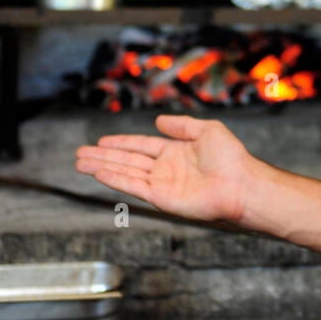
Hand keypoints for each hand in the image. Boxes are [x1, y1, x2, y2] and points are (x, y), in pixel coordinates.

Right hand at [74, 115, 256, 224]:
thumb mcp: (206, 130)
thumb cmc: (231, 157)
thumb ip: (181, 125)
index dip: (121, 142)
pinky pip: (133, 186)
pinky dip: (115, 179)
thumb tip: (158, 121)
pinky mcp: (161, 198)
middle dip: (103, 155)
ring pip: (125, 172)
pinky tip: (99, 173)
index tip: (101, 140)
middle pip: (127, 159)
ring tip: (79, 162)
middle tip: (79, 152)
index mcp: (175, 152)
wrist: (240, 183)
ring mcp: (162, 184)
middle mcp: (165, 169)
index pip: (141, 146)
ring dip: (102, 167)